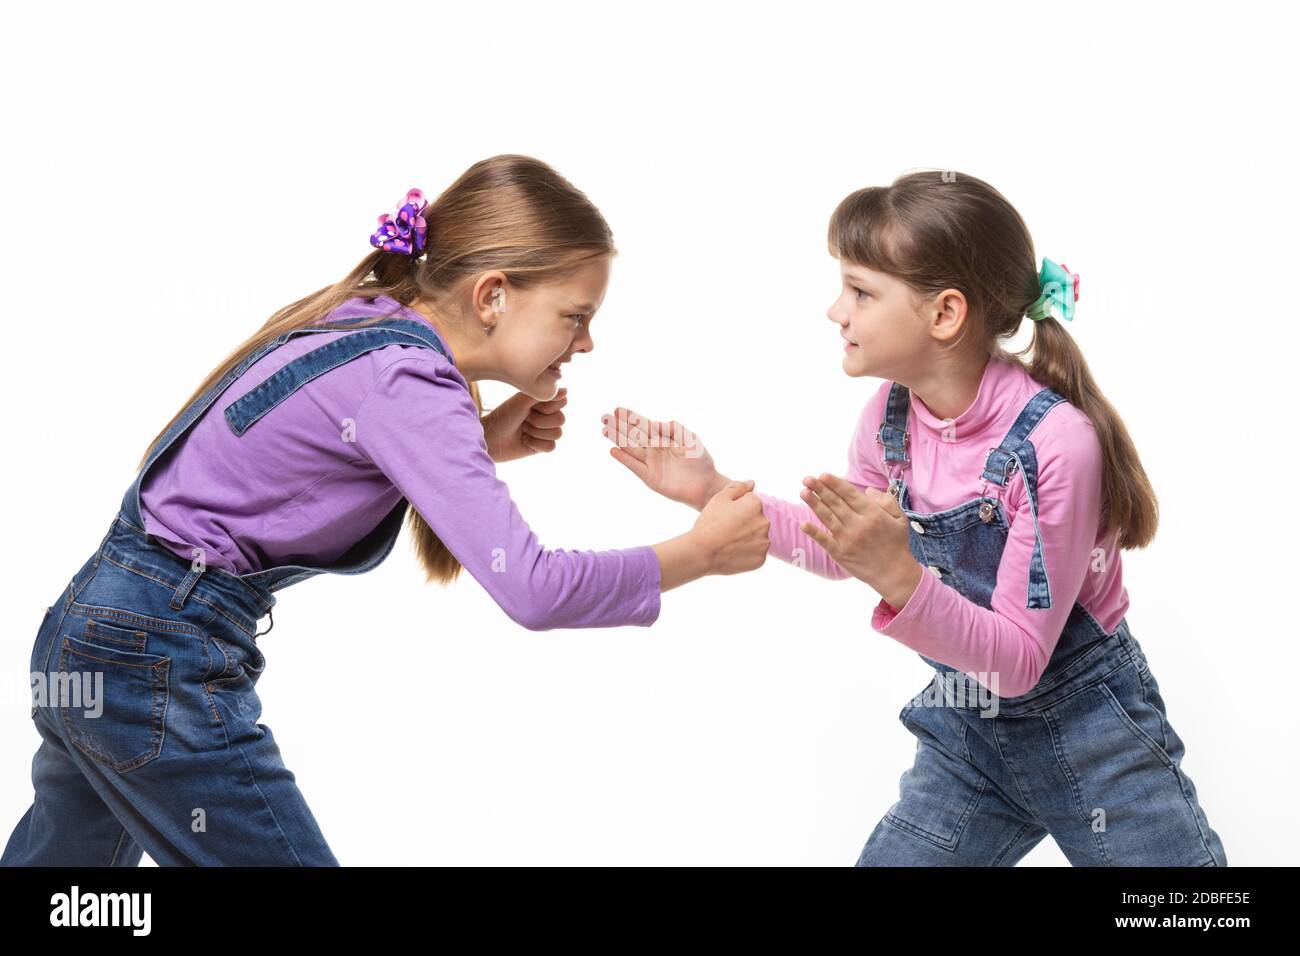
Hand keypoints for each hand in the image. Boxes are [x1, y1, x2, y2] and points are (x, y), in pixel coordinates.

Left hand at [482, 388, 567, 462]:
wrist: (491, 438)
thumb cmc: (504, 416)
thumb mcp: (522, 401)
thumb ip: (543, 394)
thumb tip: (566, 390)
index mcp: (543, 401)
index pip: (562, 401)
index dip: (548, 406)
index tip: (532, 406)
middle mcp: (547, 415)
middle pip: (561, 419)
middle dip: (539, 421)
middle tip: (524, 420)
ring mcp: (546, 431)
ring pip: (558, 433)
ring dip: (536, 432)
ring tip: (523, 430)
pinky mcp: (543, 446)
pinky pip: (551, 446)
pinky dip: (536, 444)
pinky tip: (525, 441)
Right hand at [600, 406, 728, 508]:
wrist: (705, 484)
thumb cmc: (700, 460)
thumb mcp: (690, 439)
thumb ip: (674, 429)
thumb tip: (654, 424)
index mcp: (663, 437)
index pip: (643, 425)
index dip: (631, 417)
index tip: (618, 410)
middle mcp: (653, 449)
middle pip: (632, 435)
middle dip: (619, 426)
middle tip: (604, 417)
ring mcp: (650, 463)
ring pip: (630, 449)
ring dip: (617, 440)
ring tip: (605, 431)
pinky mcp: (650, 477)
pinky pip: (634, 466)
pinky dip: (624, 459)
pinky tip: (613, 451)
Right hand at [690, 479, 769, 574]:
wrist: (702, 552)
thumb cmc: (709, 523)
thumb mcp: (719, 499)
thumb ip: (737, 487)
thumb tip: (752, 483)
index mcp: (755, 504)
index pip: (750, 502)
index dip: (736, 508)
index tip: (725, 517)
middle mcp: (765, 522)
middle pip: (756, 519)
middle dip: (745, 522)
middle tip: (726, 530)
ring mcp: (764, 542)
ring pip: (757, 537)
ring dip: (747, 538)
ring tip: (729, 542)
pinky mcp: (761, 559)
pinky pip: (756, 553)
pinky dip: (747, 553)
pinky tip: (733, 552)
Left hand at [798, 473, 923, 608]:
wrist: (895, 574)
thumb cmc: (897, 544)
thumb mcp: (899, 519)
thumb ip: (886, 501)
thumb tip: (867, 490)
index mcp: (873, 514)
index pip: (850, 494)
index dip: (835, 484)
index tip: (822, 475)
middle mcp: (859, 525)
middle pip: (835, 503)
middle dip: (820, 489)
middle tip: (806, 479)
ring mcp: (848, 540)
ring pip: (827, 517)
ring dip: (814, 504)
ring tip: (803, 492)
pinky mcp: (840, 554)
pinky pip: (824, 540)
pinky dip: (813, 532)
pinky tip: (803, 524)